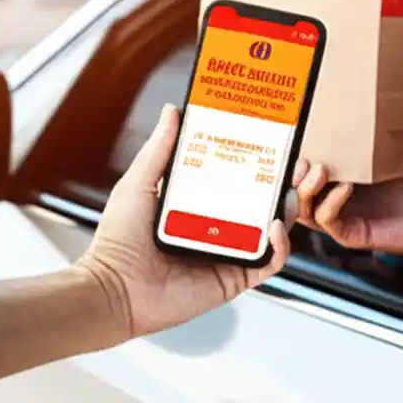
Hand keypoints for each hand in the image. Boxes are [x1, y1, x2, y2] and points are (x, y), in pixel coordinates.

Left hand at [76, 104, 293, 339]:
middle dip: (278, 184)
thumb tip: (171, 112)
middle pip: (259, 203)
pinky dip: (280, 245)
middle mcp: (216, 229)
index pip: (233, 180)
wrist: (114, 290)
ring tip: (287, 192)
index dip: (252, 163)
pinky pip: (269, 262)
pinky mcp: (235, 278)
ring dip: (286, 211)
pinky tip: (274, 227)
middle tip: (287, 165)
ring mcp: (228, 253)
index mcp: (196, 206)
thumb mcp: (139, 184)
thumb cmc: (118, 242)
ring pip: (272, 231)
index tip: (265, 142)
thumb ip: (159, 150)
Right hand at [292, 144, 402, 275]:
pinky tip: (345, 186)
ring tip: (320, 169)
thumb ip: (381, 132)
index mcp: (339, 178)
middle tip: (304, 157)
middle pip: (296, 190)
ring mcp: (341, 218)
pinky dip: (331, 203)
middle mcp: (334, 200)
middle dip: (294, 173)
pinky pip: (329, 221)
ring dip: (306, 188)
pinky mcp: (351, 234)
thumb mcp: (396, 151)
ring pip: (304, 209)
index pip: (305, 170)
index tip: (298, 140)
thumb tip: (373, 102)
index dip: (297, 157)